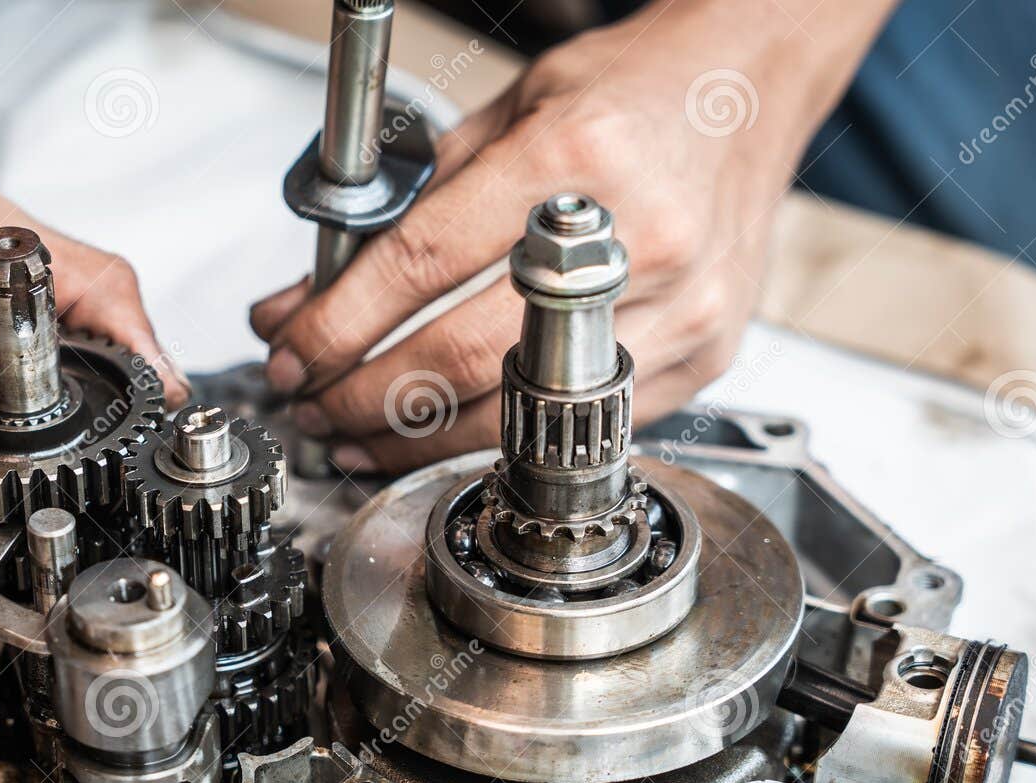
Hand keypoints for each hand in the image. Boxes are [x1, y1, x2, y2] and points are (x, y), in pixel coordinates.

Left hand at [251, 0, 895, 472]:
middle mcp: (636, 236)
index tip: (289, 356)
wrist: (745, 89)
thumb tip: (304, 298)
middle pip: (462, 356)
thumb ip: (402, 210)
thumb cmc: (628, 94)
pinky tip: (445, 438)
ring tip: (357, 437)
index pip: (423, 265)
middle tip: (310, 408)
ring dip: (416, 439)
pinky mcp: (703, 354)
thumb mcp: (503, 117)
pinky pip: (578, 424)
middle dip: (364, 397)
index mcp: (575, 157)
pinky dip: (499, 438)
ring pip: (518, 411)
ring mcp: (680, 306)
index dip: (340, 325)